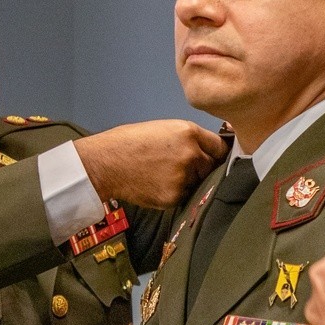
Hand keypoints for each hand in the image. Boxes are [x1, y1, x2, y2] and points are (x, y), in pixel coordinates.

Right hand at [75, 120, 227, 210]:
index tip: (214, 157)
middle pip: (211, 166)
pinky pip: (184, 195)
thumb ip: (189, 139)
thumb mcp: (163, 129)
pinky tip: (156, 184)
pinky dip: (175, 193)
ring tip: (162, 174)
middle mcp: (191, 154)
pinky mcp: (174, 196)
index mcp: (189, 133)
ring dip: (188, 181)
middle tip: (179, 167)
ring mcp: (184, 177)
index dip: (216, 152)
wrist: (105, 163)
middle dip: (201, 167)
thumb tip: (208, 150)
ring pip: (198, 182)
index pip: (220, 146)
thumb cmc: (129, 142)